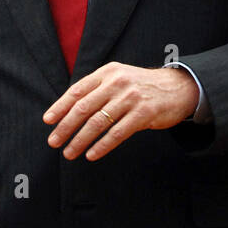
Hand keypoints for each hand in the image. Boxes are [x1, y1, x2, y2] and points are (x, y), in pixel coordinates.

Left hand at [44, 63, 199, 161]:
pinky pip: (117, 133)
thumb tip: (68, 111)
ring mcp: (131, 98)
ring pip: (98, 123)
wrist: (178, 88)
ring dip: (80, 140)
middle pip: (84, 108)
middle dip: (65, 127)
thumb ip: (97, 89)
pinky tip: (92, 155)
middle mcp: (118, 83)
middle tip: (53, 142)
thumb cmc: (142, 87)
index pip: (77, 91)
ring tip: (70, 152)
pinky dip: (102, 146)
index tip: (48, 121)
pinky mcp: (144, 113)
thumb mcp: (119, 78)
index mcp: (108, 72)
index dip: (60, 107)